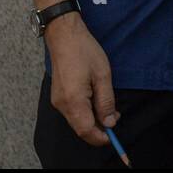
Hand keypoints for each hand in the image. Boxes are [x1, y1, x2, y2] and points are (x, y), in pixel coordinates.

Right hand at [46, 15, 116, 146]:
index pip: (86, 130)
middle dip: (98, 128)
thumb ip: (106, 101)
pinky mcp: (58, 96)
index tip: (113, 136)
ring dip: (93, 119)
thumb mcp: (102, 75)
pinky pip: (72, 112)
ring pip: (76, 120)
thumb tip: (109, 122)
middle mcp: (62, 104)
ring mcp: (58, 100)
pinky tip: (96, 101)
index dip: (100, 137)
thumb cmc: (84, 51)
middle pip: (80, 128)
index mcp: (73, 100)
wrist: (64, 35)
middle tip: (115, 117)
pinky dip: (85, 112)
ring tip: (108, 107)